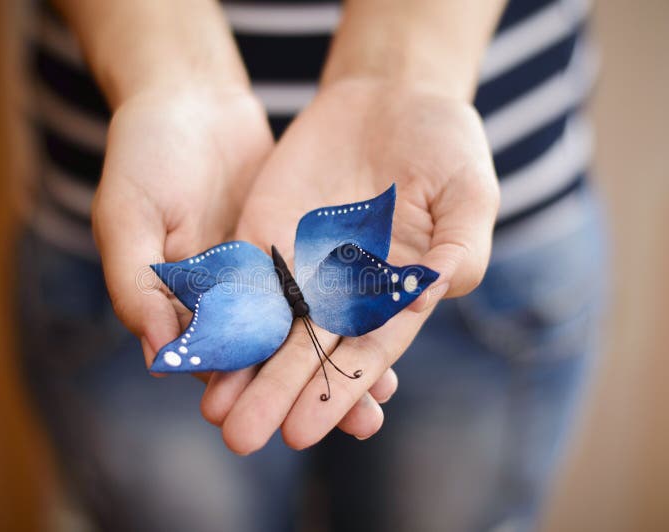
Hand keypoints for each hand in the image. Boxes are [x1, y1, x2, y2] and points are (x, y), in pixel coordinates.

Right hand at [95, 88, 398, 436]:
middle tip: (365, 426)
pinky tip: (388, 326)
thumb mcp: (126, 217)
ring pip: (309, 323)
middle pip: (276, 353)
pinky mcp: (294, 239)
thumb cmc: (141, 156)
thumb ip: (139, 285)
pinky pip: (328, 279)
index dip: (257, 394)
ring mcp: (264, 268)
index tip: (291, 427)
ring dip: (344, 354)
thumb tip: (160, 355)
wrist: (186, 97)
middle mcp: (228, 294)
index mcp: (184, 302)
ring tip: (389, 392)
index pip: (223, 360)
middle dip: (317, 388)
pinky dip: (354, 303)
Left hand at [201, 79, 498, 453]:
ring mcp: (302, 262)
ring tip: (212, 411)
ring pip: (267, 324)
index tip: (304, 430)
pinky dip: (222, 309)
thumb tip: (440, 287)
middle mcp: (344, 290)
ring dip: (240, 367)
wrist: (393, 94)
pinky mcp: (267, 233)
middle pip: (306, 351)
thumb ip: (460, 246)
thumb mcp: (470, 193)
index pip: (363, 354)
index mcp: (395, 294)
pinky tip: (198, 341)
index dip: (334, 391)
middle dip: (275, 394)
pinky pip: (242, 275)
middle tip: (242, 441)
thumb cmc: (446, 145)